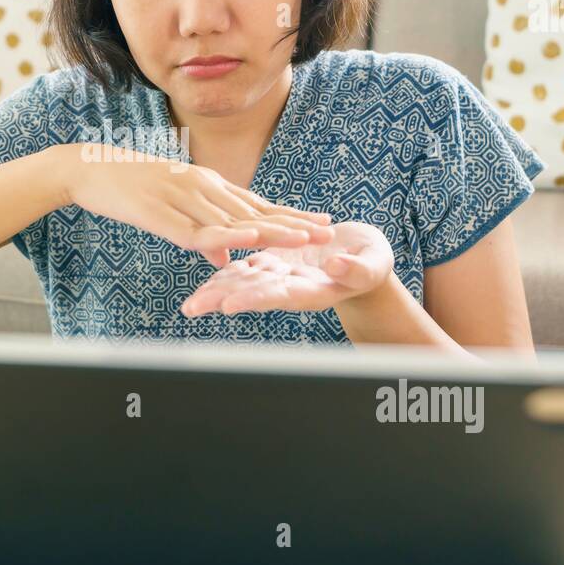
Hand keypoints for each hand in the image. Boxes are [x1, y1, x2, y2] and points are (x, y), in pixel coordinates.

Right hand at [58, 143, 334, 267]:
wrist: (86, 169)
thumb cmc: (126, 188)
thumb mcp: (169, 211)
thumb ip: (200, 233)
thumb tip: (223, 256)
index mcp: (205, 185)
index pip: (256, 202)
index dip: (289, 214)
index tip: (320, 220)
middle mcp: (201, 187)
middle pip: (254, 209)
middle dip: (292, 221)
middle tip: (327, 230)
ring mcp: (181, 199)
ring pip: (232, 219)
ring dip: (267, 229)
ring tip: (299, 240)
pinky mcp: (160, 214)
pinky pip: (195, 230)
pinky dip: (221, 237)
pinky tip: (243, 243)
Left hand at [180, 221, 395, 315]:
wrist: (361, 255)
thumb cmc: (373, 262)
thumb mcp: (374, 264)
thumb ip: (357, 268)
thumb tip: (336, 264)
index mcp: (313, 290)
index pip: (280, 295)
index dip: (255, 299)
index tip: (231, 306)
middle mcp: (290, 286)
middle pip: (251, 293)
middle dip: (221, 300)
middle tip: (192, 309)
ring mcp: (278, 274)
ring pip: (242, 282)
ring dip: (215, 291)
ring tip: (189, 304)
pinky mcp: (272, 260)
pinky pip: (244, 266)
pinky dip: (224, 269)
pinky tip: (203, 276)